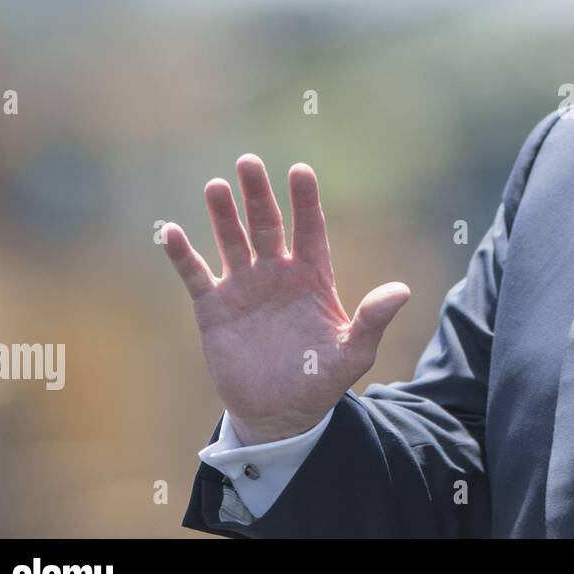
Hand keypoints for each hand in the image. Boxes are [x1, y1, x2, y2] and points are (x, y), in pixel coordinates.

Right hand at [162, 154, 409, 444]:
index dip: (305, 200)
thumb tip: (403, 290)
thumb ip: (373, 319)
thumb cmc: (321, 379)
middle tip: (248, 161)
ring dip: (223, 215)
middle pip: (267, 224)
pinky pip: (195, 274)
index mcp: (312, 277)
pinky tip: (170, 231)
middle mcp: (277, 273)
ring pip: (232, 240)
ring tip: (216, 186)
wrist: (280, 412)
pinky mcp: (214, 307)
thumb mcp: (353, 352)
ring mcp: (244, 287)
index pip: (309, 228)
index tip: (301, 170)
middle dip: (258, 194)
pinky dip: (182, 254)